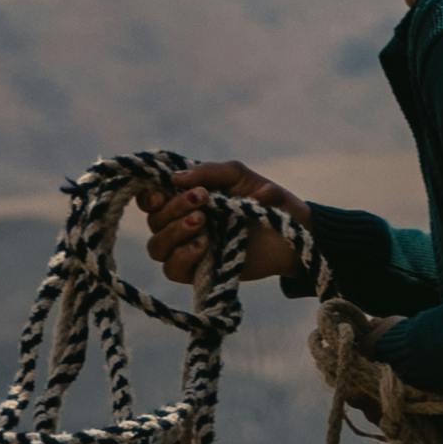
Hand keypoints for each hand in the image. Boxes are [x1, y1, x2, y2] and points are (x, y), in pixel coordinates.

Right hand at [141, 160, 308, 289]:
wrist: (294, 230)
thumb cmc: (266, 198)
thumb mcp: (239, 176)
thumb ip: (210, 172)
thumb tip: (176, 178)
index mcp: (184, 198)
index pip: (149, 198)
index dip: (148, 196)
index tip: (163, 191)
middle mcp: (179, 223)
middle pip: (154, 220)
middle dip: (174, 208)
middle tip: (202, 199)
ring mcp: (187, 248)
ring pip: (157, 246)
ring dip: (174, 232)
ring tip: (202, 222)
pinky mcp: (198, 271)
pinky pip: (172, 269)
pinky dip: (183, 256)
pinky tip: (203, 245)